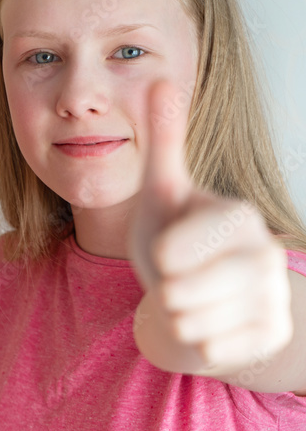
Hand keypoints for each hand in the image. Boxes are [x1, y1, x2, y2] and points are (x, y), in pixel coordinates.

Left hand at [128, 81, 291, 374]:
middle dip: (165, 291)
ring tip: (187, 301)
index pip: (180, 250)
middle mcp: (265, 255)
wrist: (193, 297)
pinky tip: (206, 326)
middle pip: (184, 290)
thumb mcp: (161, 192)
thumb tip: (158, 78)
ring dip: (177, 318)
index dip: (165, 257)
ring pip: (195, 323)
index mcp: (237, 217)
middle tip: (175, 281)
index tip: (168, 254)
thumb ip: (163, 140)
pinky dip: (197, 344)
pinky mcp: (269, 335)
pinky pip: (213, 352)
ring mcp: (272, 298)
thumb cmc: (173, 241)